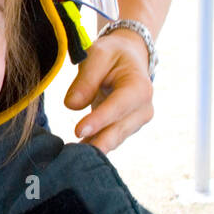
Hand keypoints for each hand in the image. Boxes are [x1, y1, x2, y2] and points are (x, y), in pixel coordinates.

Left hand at [63, 30, 153, 153]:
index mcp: (139, 87)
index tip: (78, 130)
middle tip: (72, 156)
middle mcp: (143, 108)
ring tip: (69, 159)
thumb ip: (85, 78)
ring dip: (93, 149)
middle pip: (118, 129)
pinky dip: (93, 147)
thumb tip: (72, 105)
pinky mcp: (126, 129)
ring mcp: (136, 122)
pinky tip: (74, 157)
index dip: (99, 119)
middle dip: (96, 142)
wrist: (128, 58)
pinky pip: (108, 141)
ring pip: (113, 139)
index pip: (118, 106)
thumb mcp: (98, 54)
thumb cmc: (112, 54)